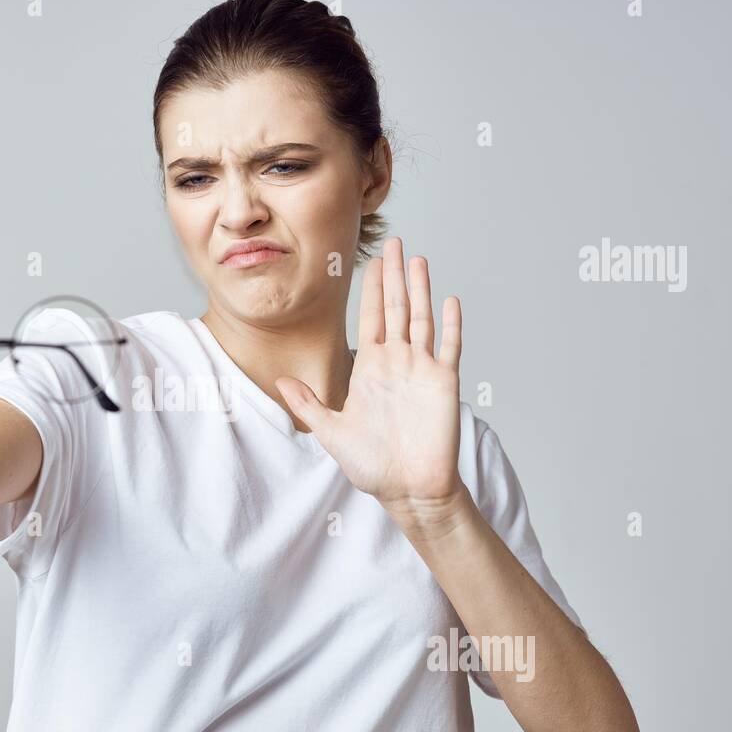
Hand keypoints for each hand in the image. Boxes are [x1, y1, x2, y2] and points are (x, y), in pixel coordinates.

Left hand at [276, 238, 466, 529]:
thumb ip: (308, 404)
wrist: (407, 489)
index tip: (368, 262)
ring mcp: (421, 370)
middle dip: (394, 276)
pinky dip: (450, 324)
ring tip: (417, 259)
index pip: (371, 318)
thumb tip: (281, 380)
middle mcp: (397, 363)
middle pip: (397, 308)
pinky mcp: (443, 384)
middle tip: (395, 242)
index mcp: (370, 368)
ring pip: (422, 319)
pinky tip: (449, 300)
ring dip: (420, 289)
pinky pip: (449, 348)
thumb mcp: (330, 431)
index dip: (371, 289)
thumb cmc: (371, 466)